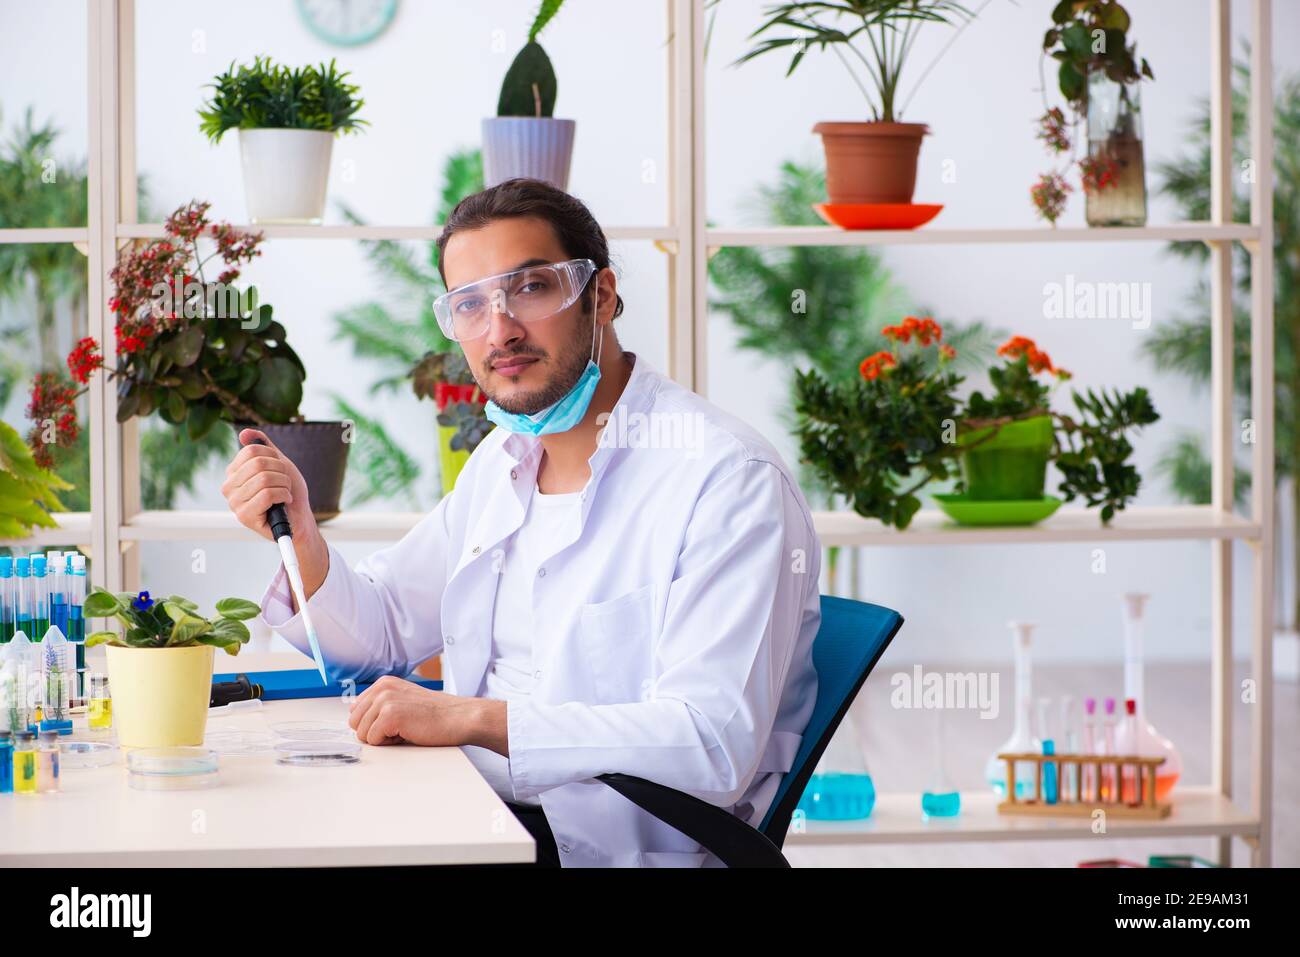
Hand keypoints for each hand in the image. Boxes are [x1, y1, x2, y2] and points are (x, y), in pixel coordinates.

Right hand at [221, 428, 315, 542]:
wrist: (299, 517)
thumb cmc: (288, 491)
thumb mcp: (278, 463)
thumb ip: (263, 446)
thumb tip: (244, 433)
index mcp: (233, 472)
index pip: (252, 450)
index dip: (274, 457)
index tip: (280, 470)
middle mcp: (229, 487)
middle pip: (258, 464)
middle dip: (281, 472)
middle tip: (285, 484)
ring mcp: (234, 502)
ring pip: (264, 479)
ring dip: (284, 485)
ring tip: (285, 494)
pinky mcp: (244, 516)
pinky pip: (267, 494)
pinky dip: (284, 495)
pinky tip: (284, 503)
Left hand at [348, 676, 498, 748]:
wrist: (460, 718)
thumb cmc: (436, 715)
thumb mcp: (404, 702)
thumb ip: (380, 707)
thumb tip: (356, 720)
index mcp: (384, 683)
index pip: (355, 711)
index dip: (372, 723)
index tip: (393, 723)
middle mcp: (382, 688)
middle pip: (354, 722)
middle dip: (374, 732)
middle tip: (400, 728)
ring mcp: (385, 699)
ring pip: (362, 733)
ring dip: (383, 738)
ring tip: (406, 729)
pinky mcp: (390, 714)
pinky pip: (373, 740)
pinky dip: (389, 743)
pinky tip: (408, 733)